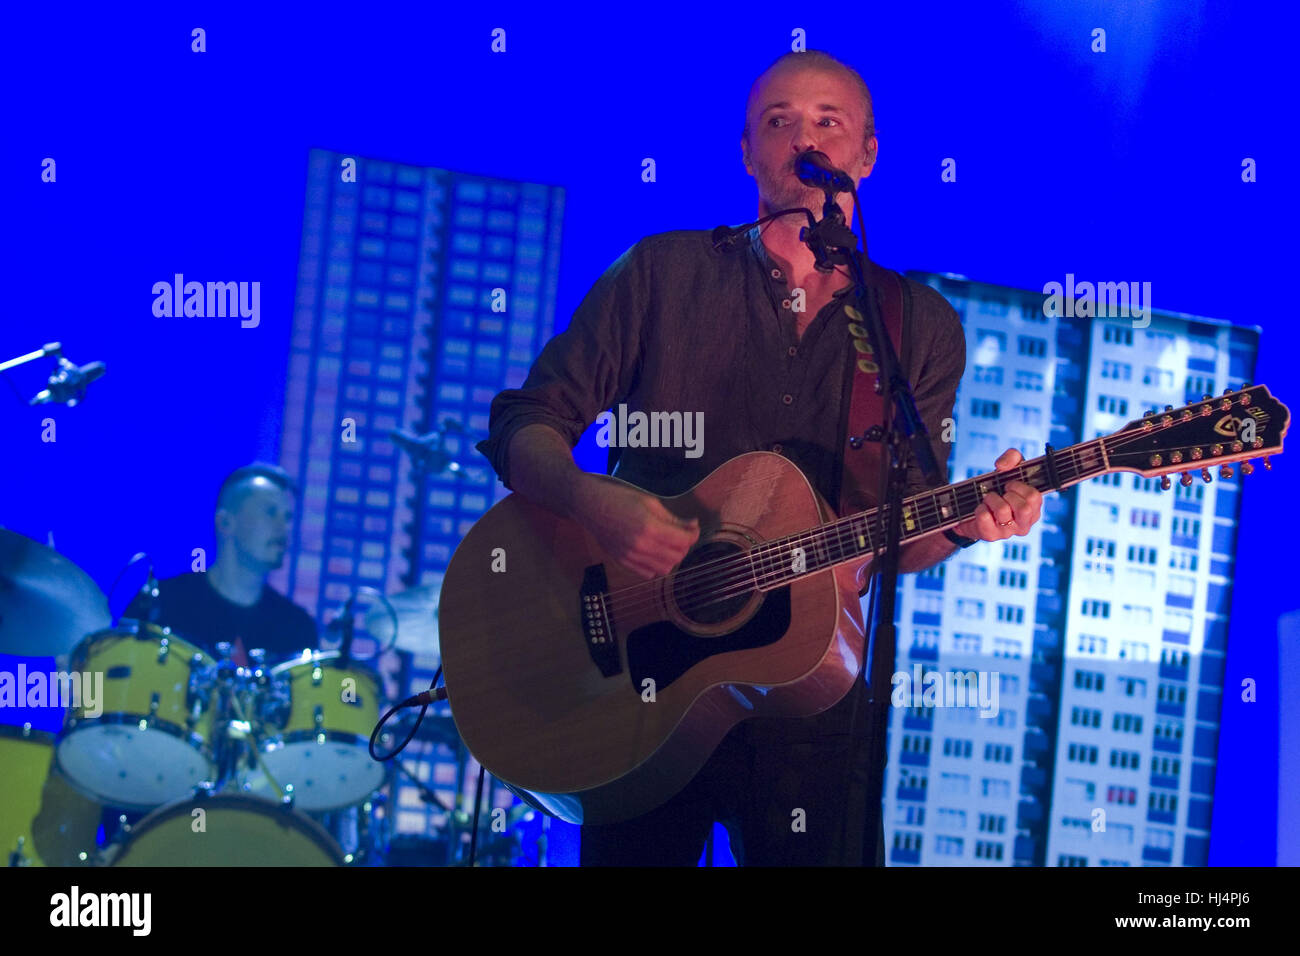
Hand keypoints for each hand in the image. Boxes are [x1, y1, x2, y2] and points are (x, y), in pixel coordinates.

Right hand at [572, 475, 699, 579]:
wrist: (590, 505)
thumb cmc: (619, 498)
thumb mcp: (650, 502)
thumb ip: (672, 518)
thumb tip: (692, 526)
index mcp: (650, 527)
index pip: (684, 540)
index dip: (693, 534)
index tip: (692, 527)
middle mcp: (641, 546)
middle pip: (677, 557)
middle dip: (684, 546)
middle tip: (681, 534)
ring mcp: (630, 556)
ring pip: (664, 569)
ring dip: (671, 558)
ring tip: (668, 544)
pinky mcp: (622, 561)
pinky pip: (647, 573)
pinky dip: (655, 566)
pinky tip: (653, 552)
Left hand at [951, 448, 1042, 542]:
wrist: (972, 509)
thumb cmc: (997, 489)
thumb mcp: (1009, 469)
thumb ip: (1012, 457)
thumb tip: (1002, 466)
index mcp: (1034, 509)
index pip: (1035, 497)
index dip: (1019, 486)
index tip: (1009, 484)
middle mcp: (1025, 523)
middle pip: (1024, 508)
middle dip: (1008, 494)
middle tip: (1001, 492)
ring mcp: (1008, 532)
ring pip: (1003, 510)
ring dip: (991, 498)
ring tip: (988, 498)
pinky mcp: (991, 536)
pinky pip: (984, 517)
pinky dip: (979, 507)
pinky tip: (981, 508)